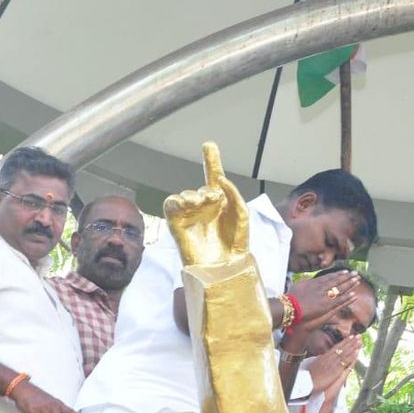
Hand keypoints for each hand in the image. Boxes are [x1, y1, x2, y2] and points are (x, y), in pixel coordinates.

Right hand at [164, 142, 248, 266]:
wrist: (226, 267)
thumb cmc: (236, 244)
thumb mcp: (243, 215)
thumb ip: (233, 193)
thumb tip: (218, 179)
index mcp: (221, 204)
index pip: (213, 178)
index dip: (211, 161)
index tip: (209, 145)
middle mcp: (205, 208)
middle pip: (200, 189)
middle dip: (207, 191)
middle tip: (215, 200)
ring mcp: (191, 216)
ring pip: (185, 195)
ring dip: (193, 195)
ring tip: (202, 204)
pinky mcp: (177, 224)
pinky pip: (170, 204)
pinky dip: (176, 199)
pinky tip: (187, 203)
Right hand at [288, 270, 359, 325]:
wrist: (290, 307)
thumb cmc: (291, 298)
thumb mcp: (297, 285)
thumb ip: (305, 281)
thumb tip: (308, 278)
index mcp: (314, 282)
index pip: (329, 277)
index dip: (338, 274)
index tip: (345, 271)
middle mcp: (321, 287)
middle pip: (337, 281)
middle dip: (347, 277)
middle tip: (356, 273)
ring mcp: (324, 296)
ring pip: (340, 289)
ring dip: (350, 284)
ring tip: (358, 280)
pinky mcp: (326, 305)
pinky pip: (339, 300)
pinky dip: (347, 297)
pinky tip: (355, 294)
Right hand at [307, 336, 359, 396]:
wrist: (306, 383)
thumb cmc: (308, 376)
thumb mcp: (313, 365)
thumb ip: (319, 360)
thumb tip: (321, 357)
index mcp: (324, 357)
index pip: (336, 347)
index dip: (344, 342)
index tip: (350, 336)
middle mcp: (329, 358)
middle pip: (342, 348)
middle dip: (351, 341)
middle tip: (359, 335)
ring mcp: (332, 364)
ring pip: (345, 353)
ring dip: (353, 346)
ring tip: (360, 340)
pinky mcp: (335, 370)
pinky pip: (344, 362)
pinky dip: (351, 356)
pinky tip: (357, 352)